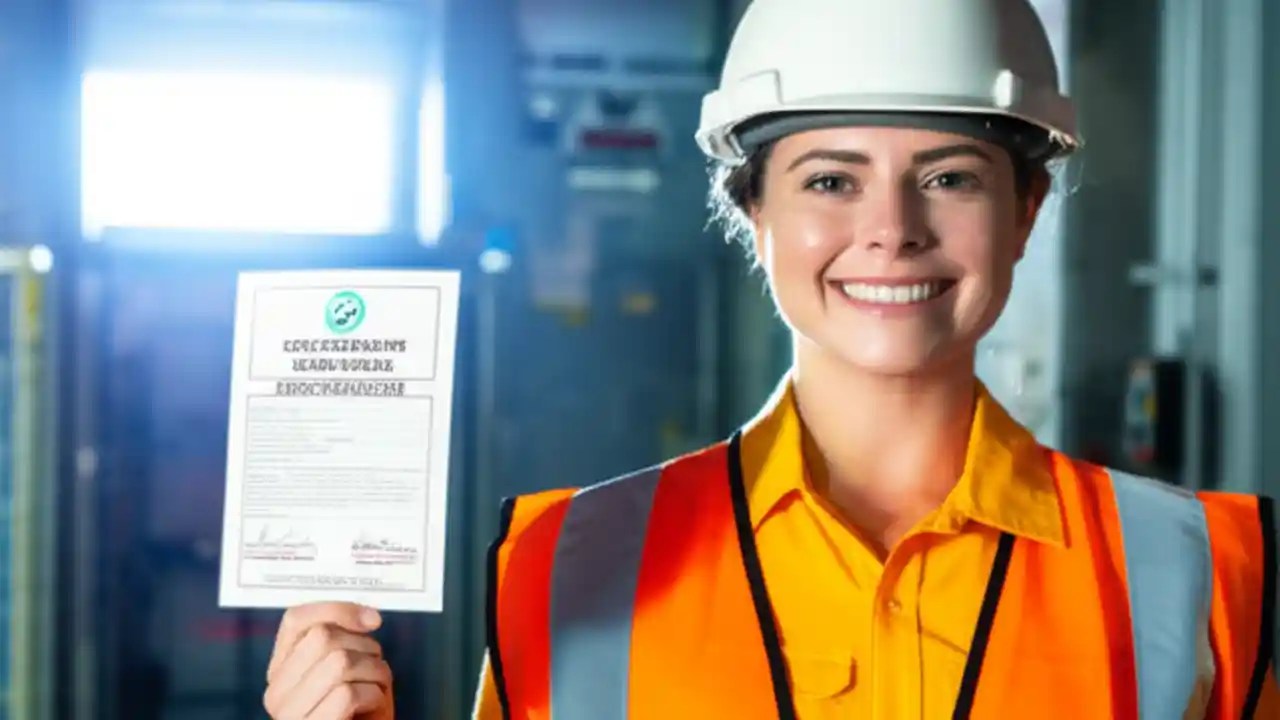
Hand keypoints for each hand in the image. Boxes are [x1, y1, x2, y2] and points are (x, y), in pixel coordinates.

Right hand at [263, 602, 393, 718]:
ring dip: (374, 671)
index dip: (337, 609)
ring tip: (376, 688)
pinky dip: (374, 696)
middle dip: (365, 646)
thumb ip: (343, 640)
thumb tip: (366, 615)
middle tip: (376, 668)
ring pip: (339, 662)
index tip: (372, 619)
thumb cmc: (360, 713)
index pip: (295, 620)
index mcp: (281, 670)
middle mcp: (276, 692)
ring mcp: (289, 714)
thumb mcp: (349, 670)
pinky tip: (372, 707)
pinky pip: (348, 693)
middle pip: (323, 637)